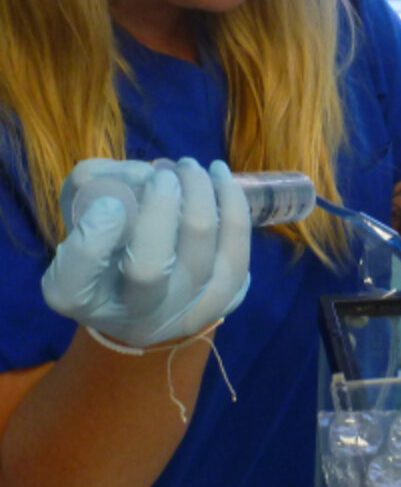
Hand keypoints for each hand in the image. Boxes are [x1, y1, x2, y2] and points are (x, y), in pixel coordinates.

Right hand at [42, 158, 251, 347]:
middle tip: (164, 174)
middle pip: (149, 270)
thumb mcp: (80, 207)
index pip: (77, 277)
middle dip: (161, 209)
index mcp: (82, 298)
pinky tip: (222, 180)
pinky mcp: (221, 303)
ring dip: (201, 200)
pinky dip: (233, 211)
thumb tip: (148, 175)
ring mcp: (181, 316)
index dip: (95, 238)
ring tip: (192, 167)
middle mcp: (132, 318)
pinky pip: (236, 258)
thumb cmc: (107, 237)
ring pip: (201, 259)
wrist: (147, 288)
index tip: (110, 202)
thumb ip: (95, 182)